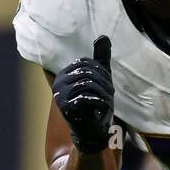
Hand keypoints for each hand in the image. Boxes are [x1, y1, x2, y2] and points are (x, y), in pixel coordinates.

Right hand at [52, 36, 114, 153]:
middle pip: (87, 72)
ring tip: (108, 102)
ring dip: (104, 93)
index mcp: (65, 73)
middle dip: (104, 83)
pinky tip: (102, 109)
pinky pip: (85, 97)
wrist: (92, 132)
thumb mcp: (101, 79)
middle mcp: (59, 82)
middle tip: (111, 95)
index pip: (86, 62)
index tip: (108, 85)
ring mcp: (60, 95)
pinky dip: (99, 102)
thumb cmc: (96, 105)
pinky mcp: (65, 108)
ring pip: (88, 83)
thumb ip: (100, 59)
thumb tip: (103, 36)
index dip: (101, 72)